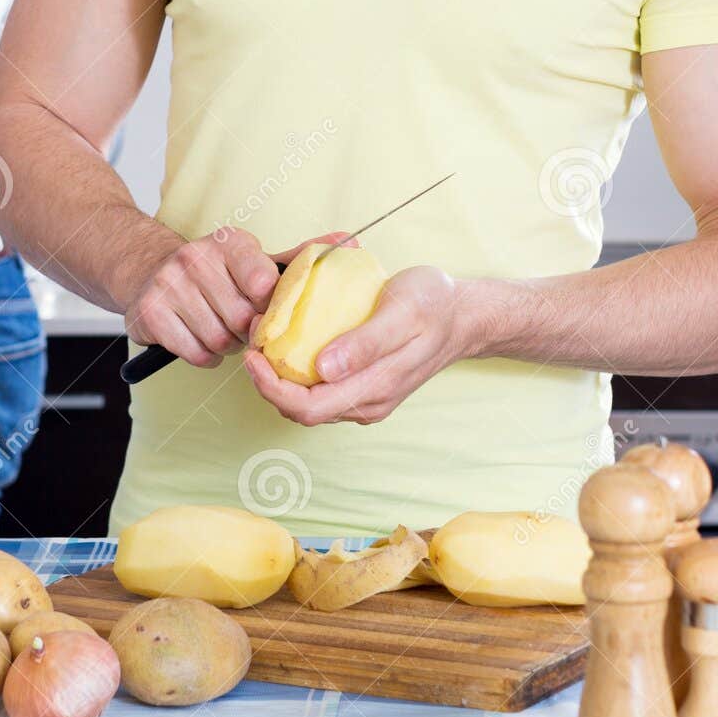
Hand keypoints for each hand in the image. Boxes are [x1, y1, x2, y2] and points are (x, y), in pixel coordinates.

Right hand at [120, 226, 280, 367]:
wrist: (151, 272)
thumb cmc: (213, 274)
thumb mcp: (251, 260)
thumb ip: (292, 262)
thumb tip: (340, 247)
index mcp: (228, 242)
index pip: (263, 281)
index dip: (270, 306)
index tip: (264, 308)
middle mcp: (195, 256)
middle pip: (242, 318)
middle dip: (247, 331)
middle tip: (241, 324)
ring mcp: (169, 283)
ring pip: (219, 339)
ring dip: (226, 346)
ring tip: (220, 329)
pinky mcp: (150, 312)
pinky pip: (196, 353)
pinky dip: (204, 356)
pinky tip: (200, 339)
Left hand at [244, 264, 474, 424]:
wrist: (464, 315)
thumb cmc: (434, 305)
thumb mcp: (401, 312)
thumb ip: (364, 343)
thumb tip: (322, 368)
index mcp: (374, 389)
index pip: (306, 407)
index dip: (270, 387)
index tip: (253, 353)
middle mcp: (367, 404)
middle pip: (301, 411)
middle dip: (267, 382)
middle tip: (253, 342)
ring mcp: (368, 399)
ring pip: (310, 404)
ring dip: (280, 379)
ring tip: (266, 340)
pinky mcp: (367, 388)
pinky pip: (323, 391)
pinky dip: (298, 374)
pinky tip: (291, 344)